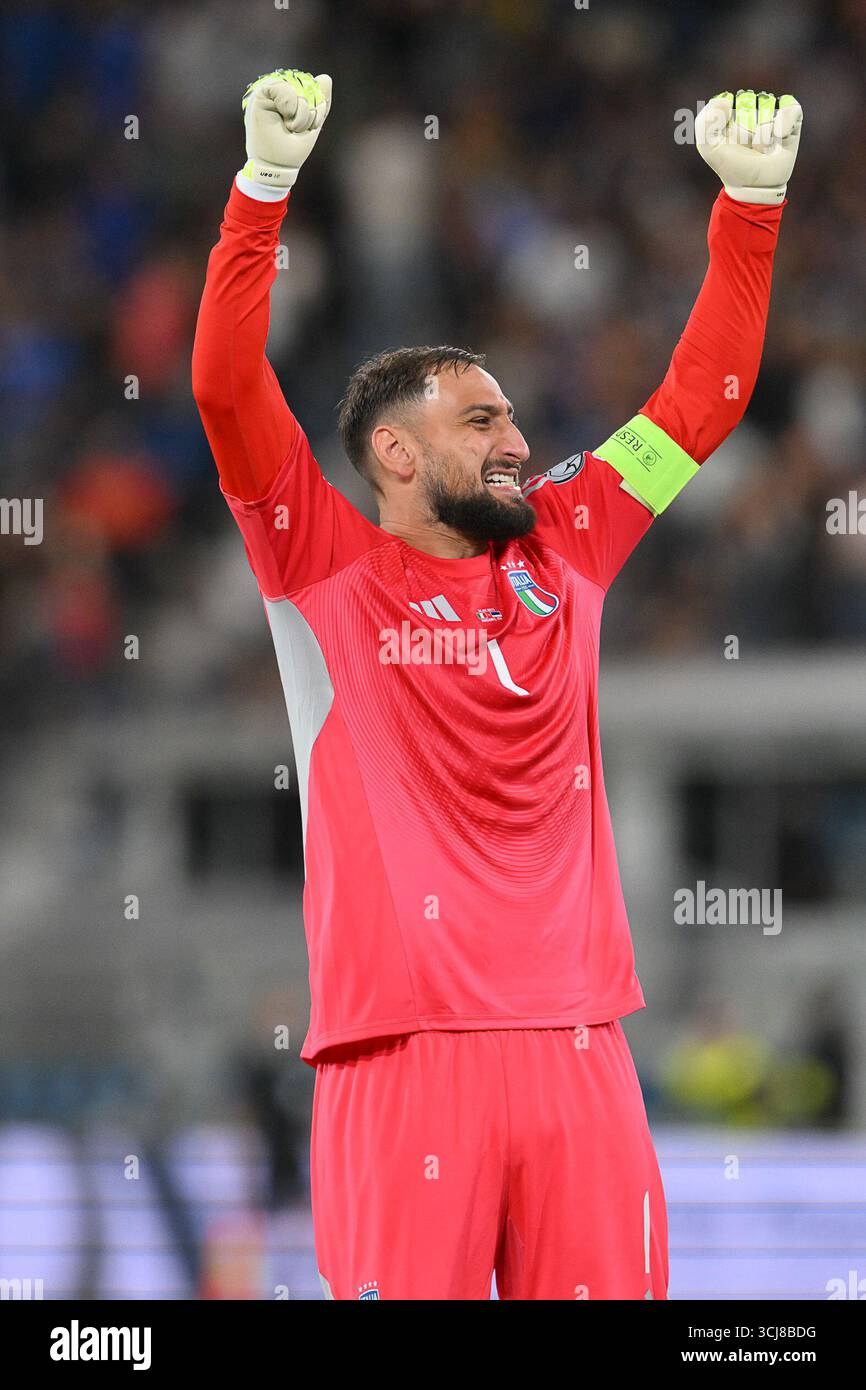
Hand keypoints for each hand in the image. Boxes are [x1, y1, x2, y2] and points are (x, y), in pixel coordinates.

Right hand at [241, 68, 331, 188]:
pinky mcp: (260, 94)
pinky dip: (288, 105)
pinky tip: (284, 118)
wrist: (277, 166)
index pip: (313, 90)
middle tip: (296, 129)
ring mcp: (270, 94)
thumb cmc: (292, 149)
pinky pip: (282, 87)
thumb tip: (326, 77)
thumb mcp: (313, 124)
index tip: (306, 128)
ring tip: (290, 127)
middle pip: (307, 88)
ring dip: (300, 114)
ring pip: (296, 89)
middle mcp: (280, 94)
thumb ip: (320, 101)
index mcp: (292, 99)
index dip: (316, 110)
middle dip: (308, 114)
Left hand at [695, 89, 802, 203]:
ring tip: (760, 147)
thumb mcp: (708, 147)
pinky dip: (783, 124)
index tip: (729, 137)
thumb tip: (727, 101)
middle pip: (749, 100)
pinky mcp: (792, 122)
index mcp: (733, 111)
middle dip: (744, 126)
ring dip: (762, 132)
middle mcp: (754, 109)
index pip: (729, 98)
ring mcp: (773, 114)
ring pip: (767, 105)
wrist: (754, 187)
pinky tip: (778, 137)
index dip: (728, 118)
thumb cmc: (731, 167)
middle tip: (745, 145)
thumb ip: (704, 122)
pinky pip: (791, 109)